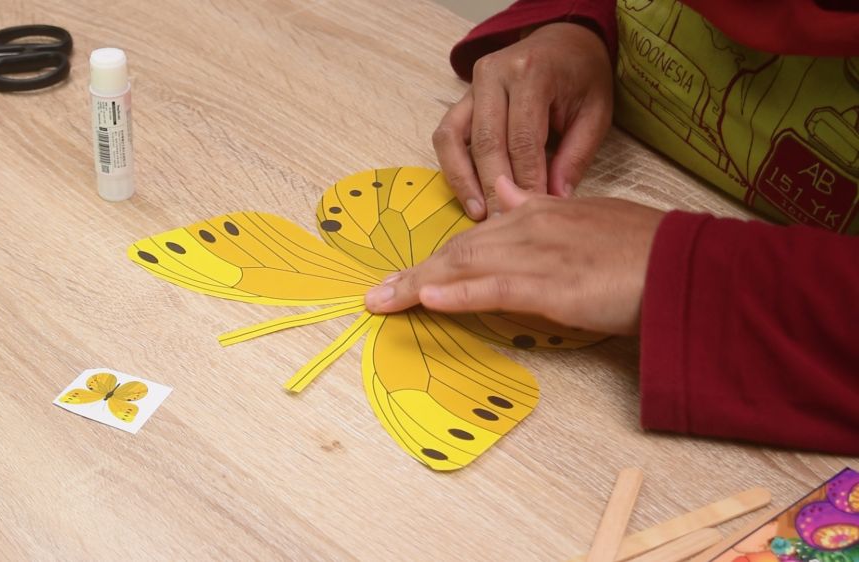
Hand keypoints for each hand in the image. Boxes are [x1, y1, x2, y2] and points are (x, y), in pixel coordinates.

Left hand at [364, 176, 664, 334]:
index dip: (438, 258)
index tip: (410, 276)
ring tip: (380, 301)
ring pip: (466, 267)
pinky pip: (495, 289)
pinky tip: (427, 300)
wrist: (686, 265)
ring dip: (418, 286)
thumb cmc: (644, 250)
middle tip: (374, 295)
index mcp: (540, 213)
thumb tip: (512, 199)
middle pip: (459, 251)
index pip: (475, 237)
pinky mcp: (553, 286)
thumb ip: (547, 212)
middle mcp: (531, 227)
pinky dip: (458, 294)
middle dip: (413, 274)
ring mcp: (540, 255)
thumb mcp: (590, 220)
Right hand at [433, 23, 613, 218]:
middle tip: (505, 222)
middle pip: (487, 142)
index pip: (523, 139)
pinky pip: (446, 136)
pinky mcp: (461, 99)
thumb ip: (575, 156)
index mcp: (532, 72)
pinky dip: (452, 167)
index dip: (526, 180)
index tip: (533, 211)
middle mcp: (495, 74)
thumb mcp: (595, 113)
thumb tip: (554, 199)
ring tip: (479, 213)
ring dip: (464, 181)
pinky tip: (468, 195)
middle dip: (496, 187)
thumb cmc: (583, 77)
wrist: (565, 42)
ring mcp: (472, 85)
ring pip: (455, 139)